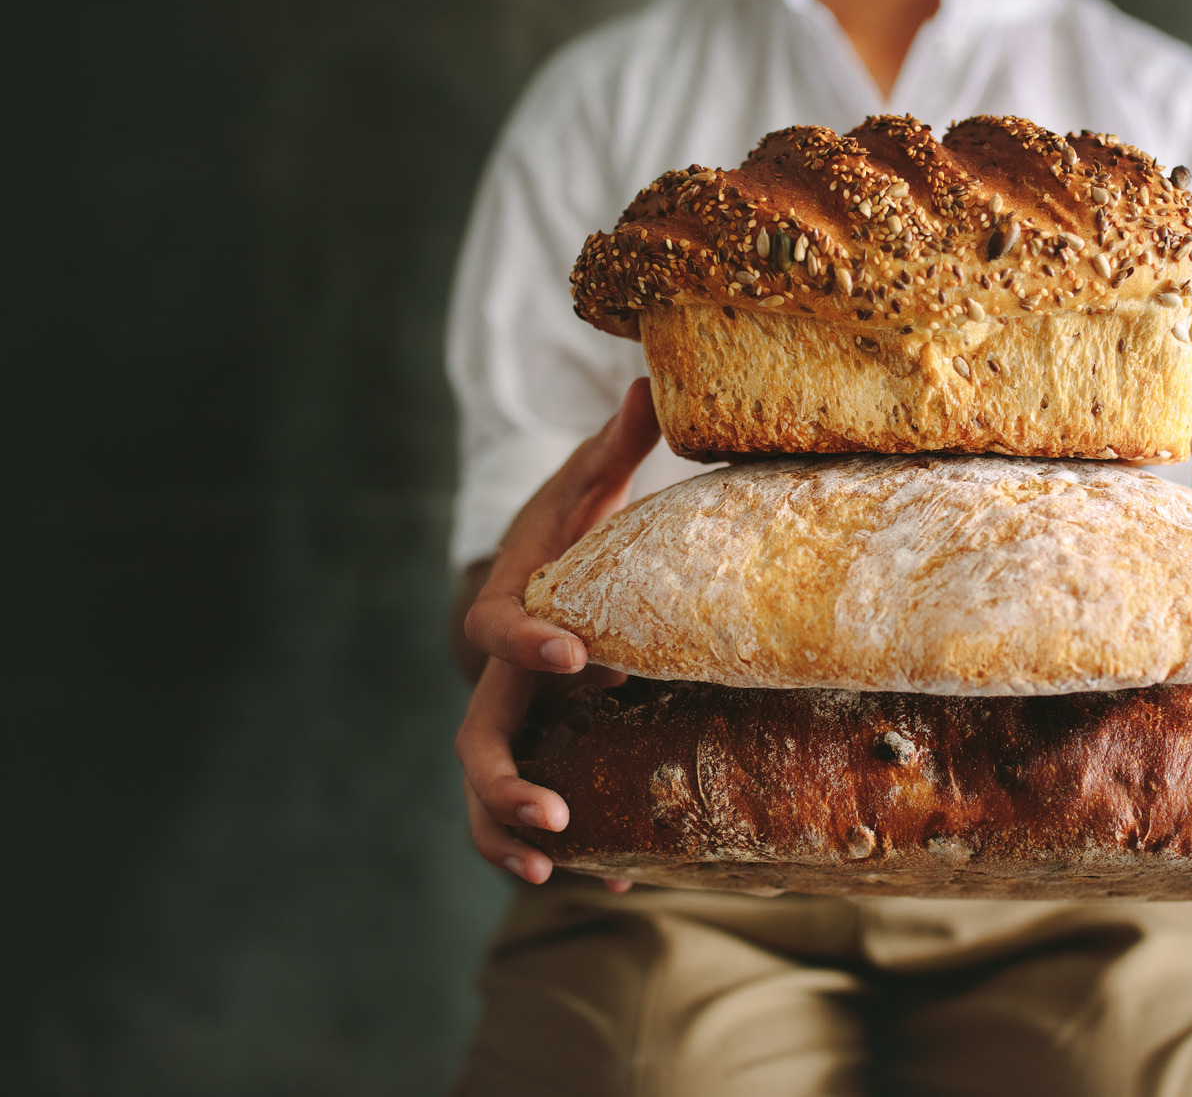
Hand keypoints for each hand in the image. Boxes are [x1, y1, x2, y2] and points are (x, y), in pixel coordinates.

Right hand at [455, 379, 659, 886]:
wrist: (539, 579)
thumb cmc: (567, 534)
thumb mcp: (588, 488)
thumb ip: (615, 446)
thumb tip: (647, 380)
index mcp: (508, 610)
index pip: (499, 629)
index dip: (530, 642)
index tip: (580, 654)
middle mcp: (499, 679)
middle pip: (477, 737)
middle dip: (503, 780)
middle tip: (551, 809)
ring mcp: (513, 724)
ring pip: (487, 791)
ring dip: (510, 835)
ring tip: (555, 868)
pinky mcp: (539, 754)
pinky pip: (533, 813)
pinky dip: (571, 851)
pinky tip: (623, 879)